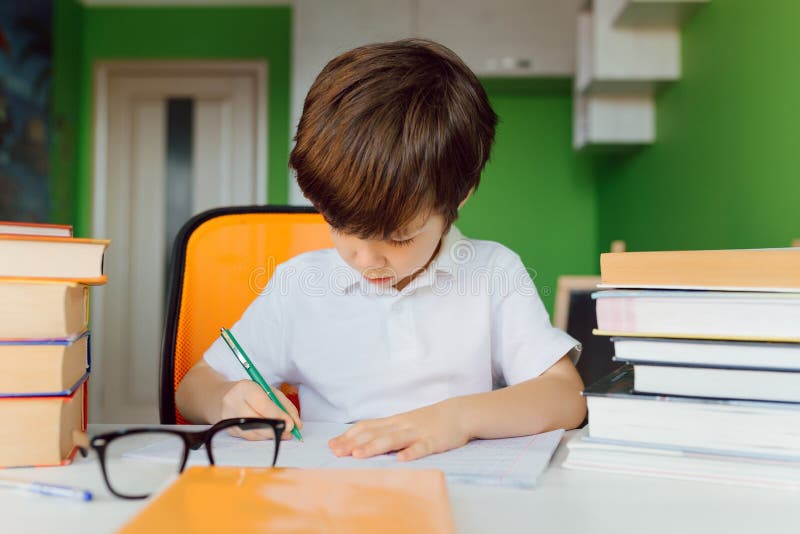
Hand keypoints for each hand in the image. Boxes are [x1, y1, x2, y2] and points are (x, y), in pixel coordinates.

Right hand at [219, 380, 301, 440]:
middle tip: (289, 433)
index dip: (278, 416)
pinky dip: (262, 437)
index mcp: (245, 388)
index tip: (291, 425)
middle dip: (275, 429)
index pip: (262, 404)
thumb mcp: (269, 391)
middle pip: (255, 421)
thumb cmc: (252, 393)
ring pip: (252, 433)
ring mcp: (228, 417)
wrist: (224, 396)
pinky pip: (248, 437)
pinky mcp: (228, 429)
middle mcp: (233, 402)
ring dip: (270, 436)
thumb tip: (297, 425)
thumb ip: (284, 406)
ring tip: (283, 435)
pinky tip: (271, 435)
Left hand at [328, 400, 468, 460]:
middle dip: (354, 443)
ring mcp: (418, 432)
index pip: (366, 427)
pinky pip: (422, 447)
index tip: (331, 445)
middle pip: (374, 433)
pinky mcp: (434, 440)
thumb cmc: (428, 420)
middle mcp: (402, 425)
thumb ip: (385, 431)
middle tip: (336, 452)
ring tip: (358, 455)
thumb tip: (361, 441)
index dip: (349, 436)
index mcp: (393, 422)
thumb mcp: (404, 423)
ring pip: (393, 439)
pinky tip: (401, 459)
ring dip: (374, 446)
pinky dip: (411, 453)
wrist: (459, 413)